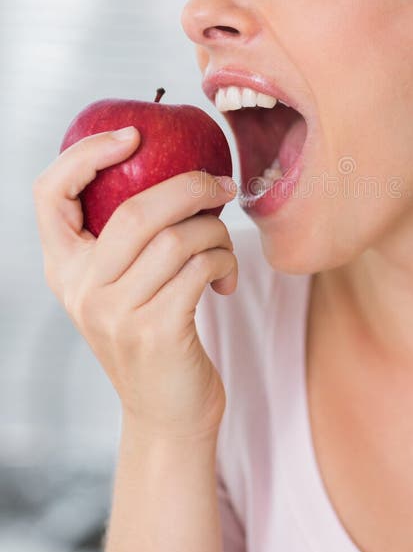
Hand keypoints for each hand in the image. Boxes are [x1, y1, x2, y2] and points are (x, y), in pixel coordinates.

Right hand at [33, 127, 237, 439]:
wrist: (167, 415)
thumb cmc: (156, 336)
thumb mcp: (126, 287)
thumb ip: (131, 240)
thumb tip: (181, 171)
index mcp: (65, 268)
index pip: (49, 194)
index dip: (85, 154)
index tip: (133, 136)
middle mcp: (81, 289)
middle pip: (133, 210)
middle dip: (189, 186)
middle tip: (221, 183)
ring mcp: (115, 313)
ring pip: (177, 238)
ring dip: (217, 233)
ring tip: (225, 250)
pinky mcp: (156, 330)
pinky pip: (200, 267)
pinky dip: (224, 261)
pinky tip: (225, 279)